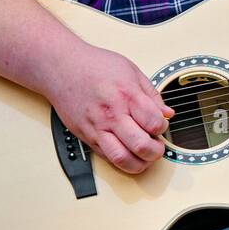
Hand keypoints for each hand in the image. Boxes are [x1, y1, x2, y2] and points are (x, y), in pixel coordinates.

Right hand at [47, 44, 175, 173]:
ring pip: (122, 159)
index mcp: (127, 95)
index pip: (154, 123)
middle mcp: (112, 114)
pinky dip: (122, 160)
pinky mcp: (86, 136)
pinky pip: (106, 157)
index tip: (160, 125)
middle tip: (157, 146)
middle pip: (141, 145)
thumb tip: (167, 114)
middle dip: (156, 151)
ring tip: (144, 155)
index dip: (163, 128)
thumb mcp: (131, 71)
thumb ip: (152, 95)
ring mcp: (97, 128)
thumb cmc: (95, 66)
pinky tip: (127, 151)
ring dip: (139, 163)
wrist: (61, 67)